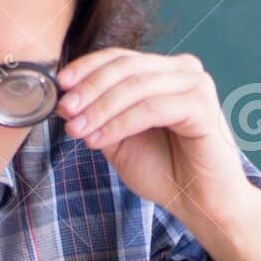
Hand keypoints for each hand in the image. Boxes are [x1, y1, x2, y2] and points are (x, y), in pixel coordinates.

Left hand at [56, 47, 255, 221]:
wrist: (200, 202)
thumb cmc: (165, 171)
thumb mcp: (121, 140)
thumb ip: (101, 116)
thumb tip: (67, 101)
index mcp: (165, 72)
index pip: (120, 58)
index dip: (87, 68)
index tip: (59, 85)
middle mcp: (183, 70)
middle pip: (126, 68)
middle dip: (89, 89)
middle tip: (65, 111)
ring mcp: (195, 84)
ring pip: (136, 87)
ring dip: (100, 109)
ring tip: (76, 130)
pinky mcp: (202, 106)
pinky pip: (151, 109)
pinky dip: (119, 124)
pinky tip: (96, 141)